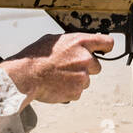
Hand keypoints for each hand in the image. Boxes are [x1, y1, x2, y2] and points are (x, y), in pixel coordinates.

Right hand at [0, 33, 114, 104]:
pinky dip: (69, 90)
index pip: (106, 42)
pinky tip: (57, 84)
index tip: (105, 50)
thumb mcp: (54, 40)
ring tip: (58, 76)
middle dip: (85, 68)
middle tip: (68, 68)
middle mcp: (85, 59)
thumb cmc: (36, 57)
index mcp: (80, 42)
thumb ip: (71, 43)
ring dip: (76, 80)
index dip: (105, 47)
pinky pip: (77, 91)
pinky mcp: (77, 91)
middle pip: (96, 66)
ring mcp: (82, 76)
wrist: (25, 75)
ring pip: (86, 80)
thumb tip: (76, 45)